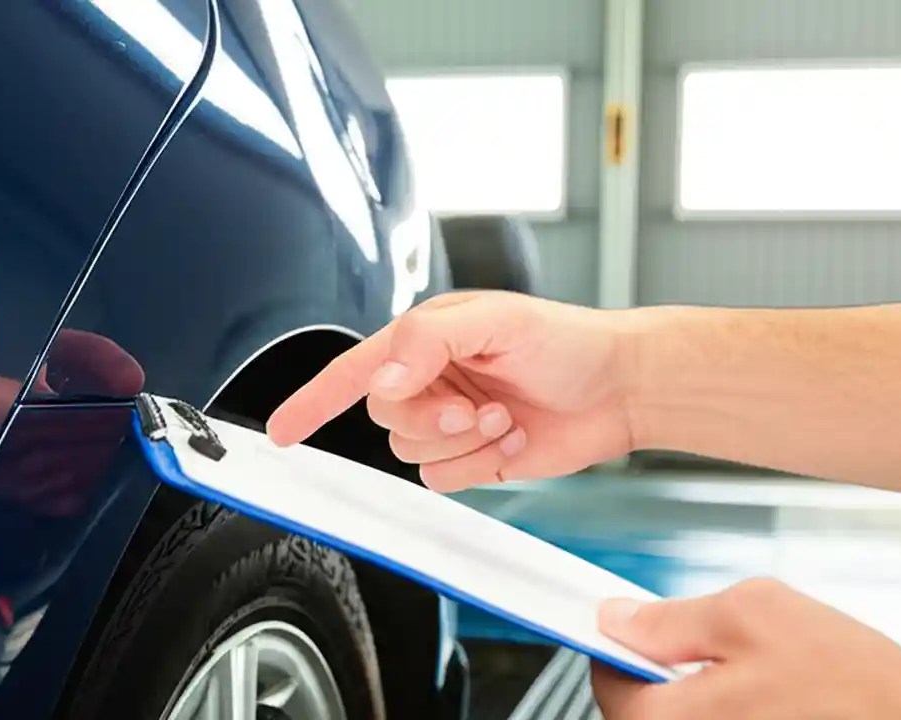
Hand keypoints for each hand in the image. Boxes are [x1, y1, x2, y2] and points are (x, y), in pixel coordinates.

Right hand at [266, 291, 634, 488]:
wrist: (619, 387)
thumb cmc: (566, 339)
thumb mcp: (494, 319)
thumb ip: (428, 342)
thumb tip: (382, 382)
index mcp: (423, 342)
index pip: (350, 372)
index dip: (311, 400)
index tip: (280, 429)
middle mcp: (429, 382)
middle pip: (382, 419)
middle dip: (430, 417)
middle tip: (474, 404)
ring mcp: (449, 423)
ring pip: (411, 453)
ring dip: (462, 441)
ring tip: (503, 416)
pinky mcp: (472, 459)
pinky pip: (444, 479)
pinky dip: (480, 463)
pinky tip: (513, 437)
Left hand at [593, 578, 900, 718]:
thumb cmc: (851, 687)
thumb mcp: (753, 615)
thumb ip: (671, 617)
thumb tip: (619, 617)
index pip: (607, 677)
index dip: (621, 641)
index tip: (634, 625)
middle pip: (642, 706)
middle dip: (665, 669)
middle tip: (713, 648)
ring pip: (683, 719)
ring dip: (702, 693)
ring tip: (756, 678)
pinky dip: (730, 711)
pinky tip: (771, 701)